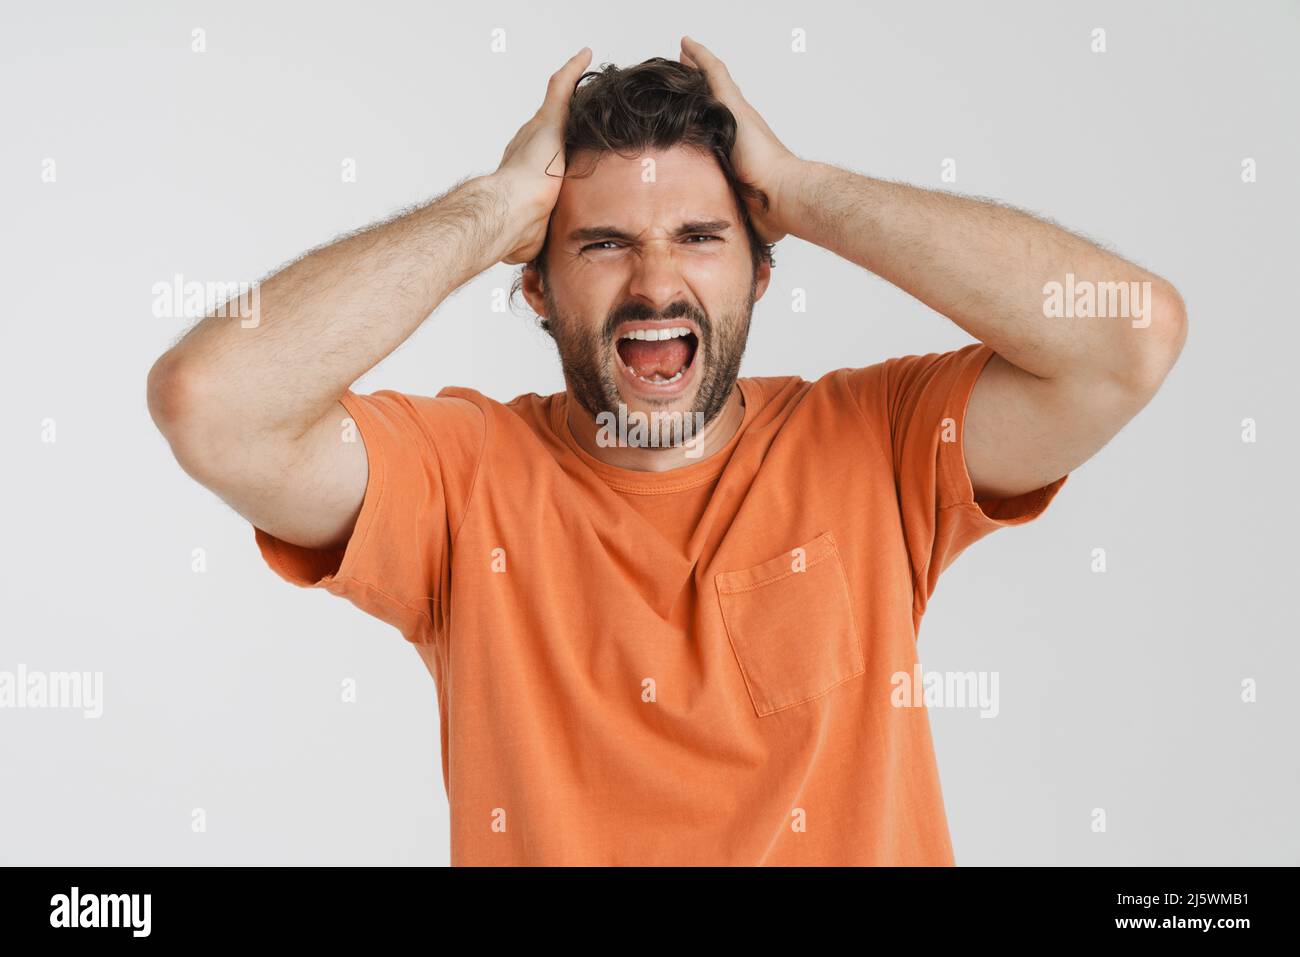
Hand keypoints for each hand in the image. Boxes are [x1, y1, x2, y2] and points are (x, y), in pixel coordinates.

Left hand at [493, 46, 592, 264]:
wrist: (517, 216)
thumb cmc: (531, 169)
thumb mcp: (552, 118)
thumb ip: (563, 89)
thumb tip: (581, 55)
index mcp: (537, 138)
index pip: (560, 118)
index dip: (580, 111)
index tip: (601, 107)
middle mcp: (538, 163)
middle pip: (566, 149)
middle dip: (586, 146)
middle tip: (611, 144)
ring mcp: (543, 190)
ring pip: (569, 179)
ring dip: (585, 178)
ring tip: (610, 178)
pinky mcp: (549, 215)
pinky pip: (570, 206)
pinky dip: (583, 203)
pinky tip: (596, 205)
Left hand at [679, 36, 800, 244]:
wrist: (785, 196)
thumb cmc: (773, 211)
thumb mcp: (744, 213)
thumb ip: (739, 222)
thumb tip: (738, 255)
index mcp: (743, 150)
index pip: (720, 127)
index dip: (706, 116)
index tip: (694, 110)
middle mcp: (742, 127)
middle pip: (716, 98)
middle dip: (700, 83)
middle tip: (684, 67)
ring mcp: (739, 115)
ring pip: (713, 82)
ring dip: (698, 66)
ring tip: (682, 50)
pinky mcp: (734, 107)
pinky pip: (713, 73)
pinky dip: (700, 57)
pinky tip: (686, 43)